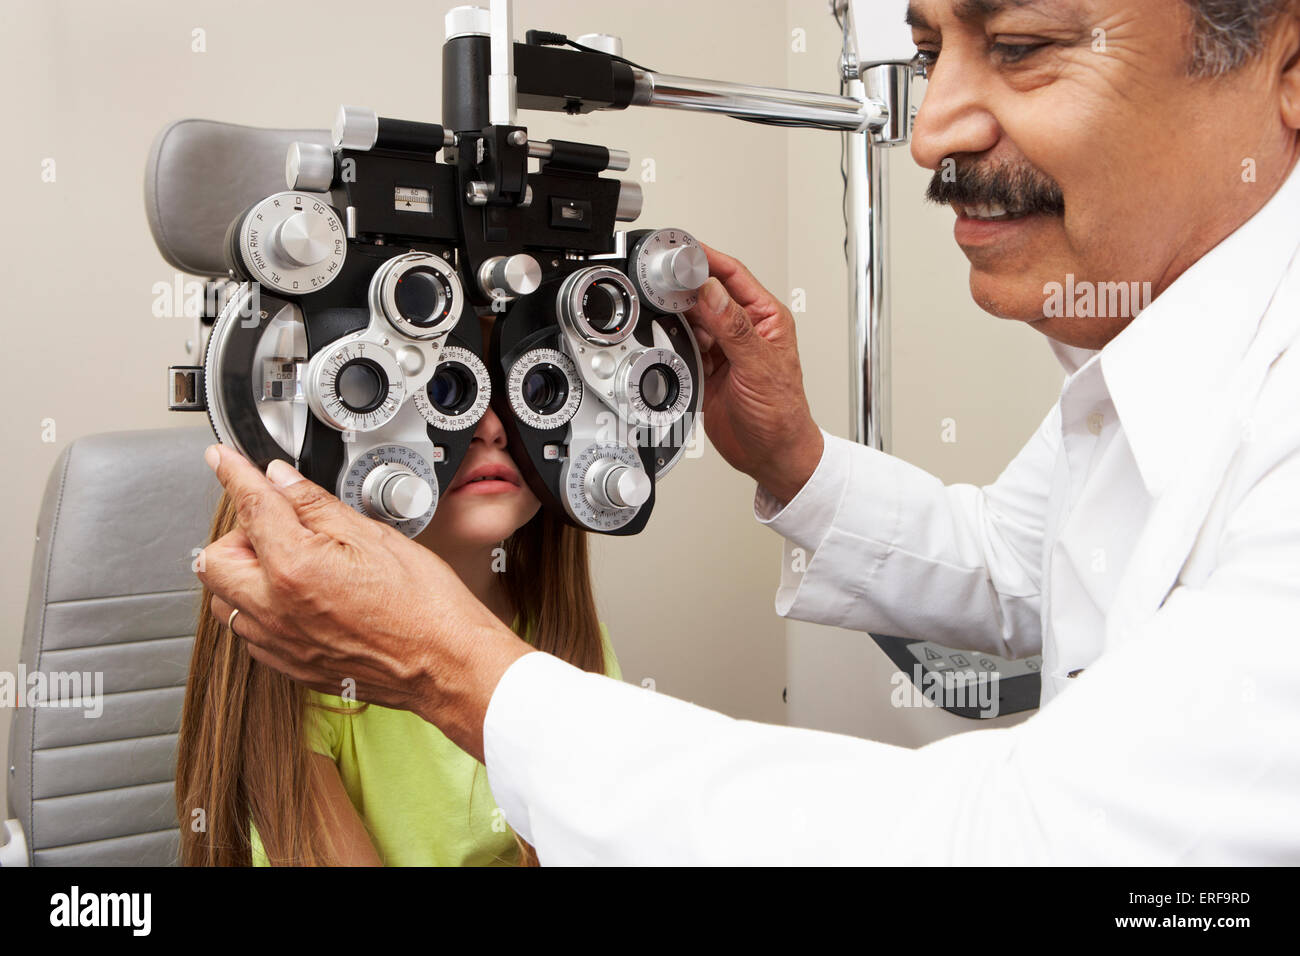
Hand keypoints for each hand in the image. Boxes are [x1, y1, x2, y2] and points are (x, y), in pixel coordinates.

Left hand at [197, 444, 531, 760]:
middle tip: (274, 525)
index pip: (250, 506)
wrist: (447, 664)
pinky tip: (297, 598)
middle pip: (214, 561)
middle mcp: (275, 610)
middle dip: (237, 534)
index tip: (224, 460)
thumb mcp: (374, 535)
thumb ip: (317, 505)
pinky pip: (250, 632)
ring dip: (243, 574)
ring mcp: (280, 643)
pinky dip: (260, 609)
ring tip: (287, 563)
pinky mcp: (291, 666)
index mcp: (294, 568)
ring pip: (225, 601)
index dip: (233, 474)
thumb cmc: (424, 606)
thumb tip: (282, 480)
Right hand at [683, 244, 823, 503]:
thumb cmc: (783, 414)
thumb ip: (733, 328)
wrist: (771, 455)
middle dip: (684, 284)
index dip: (707, 259)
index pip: (733, 275)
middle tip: (661, 278)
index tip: (683, 250)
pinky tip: (663, 335)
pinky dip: (671, 339)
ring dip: (675, 312)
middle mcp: (743, 329)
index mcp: (766, 318)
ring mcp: (723, 348)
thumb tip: (711, 292)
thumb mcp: (759, 367)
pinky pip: (683, 344)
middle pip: (707, 292)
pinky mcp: (706, 368)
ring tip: (658, 303)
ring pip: (692, 317)